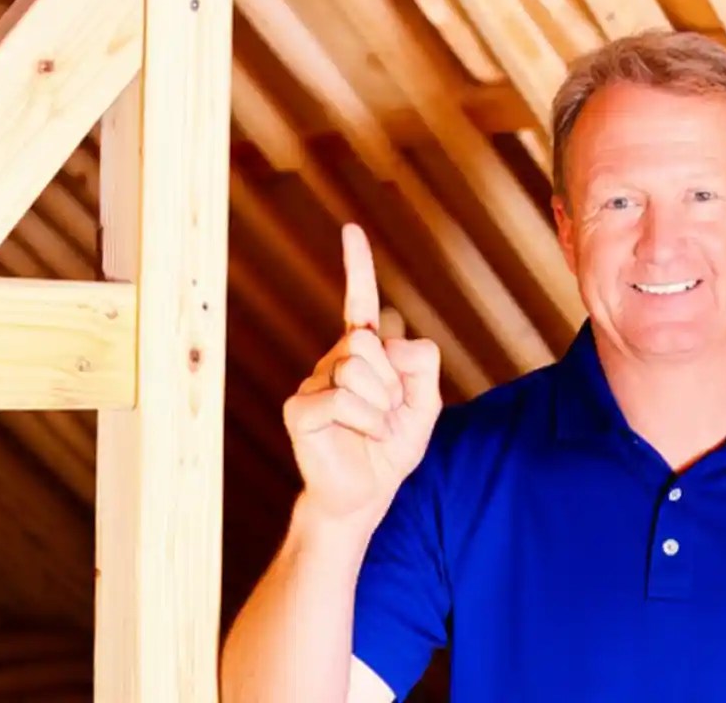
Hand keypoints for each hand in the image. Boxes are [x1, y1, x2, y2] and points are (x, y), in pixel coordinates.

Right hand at [283, 223, 442, 530]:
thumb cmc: (390, 448)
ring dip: (381, 407)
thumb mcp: (425, 406)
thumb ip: (422, 364)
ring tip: (372, 428)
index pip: (361, 303)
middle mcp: (334, 360)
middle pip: (371, 343)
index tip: (351, 230)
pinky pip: (343, 400)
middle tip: (387, 414)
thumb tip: (389, 335)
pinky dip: (366, 422)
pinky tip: (359, 436)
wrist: (365, 495)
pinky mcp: (300, 408)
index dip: (357, 266)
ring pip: (359, 371)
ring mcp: (313, 382)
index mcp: (363, 354)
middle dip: (393, 384)